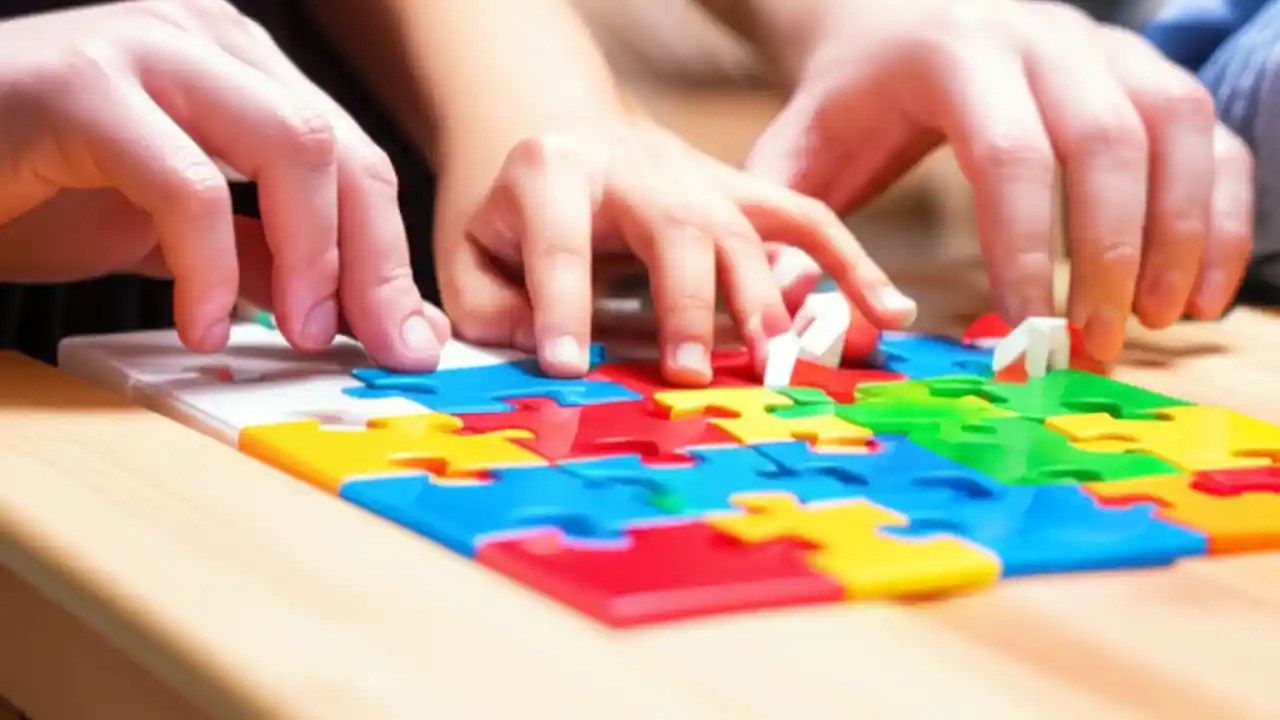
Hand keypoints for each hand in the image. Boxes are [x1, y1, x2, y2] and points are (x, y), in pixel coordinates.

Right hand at [0, 0, 448, 368]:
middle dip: (371, 263)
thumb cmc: (35, 186)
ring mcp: (148, 49)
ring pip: (291, 146)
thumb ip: (263, 258)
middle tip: (377, 345)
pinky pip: (189, 187)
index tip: (407, 338)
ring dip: (313, 258)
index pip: (354, 160)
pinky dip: (209, 269)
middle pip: (340, 151)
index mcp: (241, 68)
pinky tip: (204, 324)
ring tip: (300, 334)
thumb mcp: (178, 235)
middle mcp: (208, 41)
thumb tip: (361, 314)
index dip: (388, 256)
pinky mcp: (84, 87)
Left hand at [436, 118, 918, 384]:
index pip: (560, 240)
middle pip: (675, 226)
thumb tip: (544, 357)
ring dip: (764, 302)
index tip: (566, 368)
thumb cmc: (517, 215)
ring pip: (746, 230)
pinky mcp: (741, 190)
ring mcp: (697, 173)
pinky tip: (889, 314)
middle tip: (688, 374)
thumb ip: (490, 308)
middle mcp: (635, 163)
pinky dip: (853, 264)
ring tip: (776, 367)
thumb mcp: (472, 252)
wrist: (563, 135)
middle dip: (686, 302)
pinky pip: (808, 219)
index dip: (561, 305)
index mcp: (553, 170)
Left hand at [746, 0, 1254, 361]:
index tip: (1028, 335)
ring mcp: (1102, 47)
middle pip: (1108, 139)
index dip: (1026, 251)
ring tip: (1159, 324)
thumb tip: (789, 314)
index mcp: (954, 56)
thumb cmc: (846, 101)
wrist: (892, 17)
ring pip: (1176, 128)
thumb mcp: (796, 151)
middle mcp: (1041, 38)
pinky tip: (1206, 293)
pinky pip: (1210, 131)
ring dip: (1183, 233)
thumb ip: (787, 227)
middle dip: (1111, 253)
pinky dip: (1225, 212)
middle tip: (1096, 345)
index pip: (1009, 154)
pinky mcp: (1142, 69)